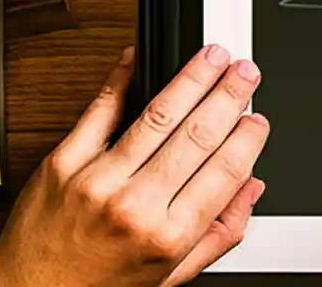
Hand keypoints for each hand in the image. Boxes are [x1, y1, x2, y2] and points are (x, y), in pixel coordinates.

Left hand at [0, 44, 269, 286]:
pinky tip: (139, 58)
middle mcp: (135, 206)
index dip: (248, 138)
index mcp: (168, 236)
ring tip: (212, 57)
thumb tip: (250, 191)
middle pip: (197, 135)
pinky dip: (122, 79)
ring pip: (157, 116)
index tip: (258, 119)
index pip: (224, 171)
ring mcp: (98, 180)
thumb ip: (218, 234)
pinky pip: (100, 111)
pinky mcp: (63, 162)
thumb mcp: (170, 277)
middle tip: (245, 72)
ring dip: (191, 79)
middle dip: (229, 96)